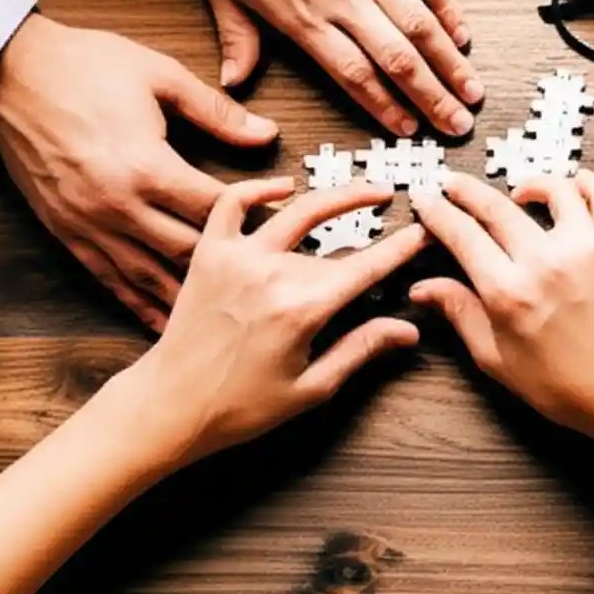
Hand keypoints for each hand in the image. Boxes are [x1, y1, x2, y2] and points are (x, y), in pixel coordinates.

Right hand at [0, 15, 278, 331]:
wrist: (7, 73)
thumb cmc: (82, 66)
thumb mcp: (159, 75)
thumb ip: (216, 112)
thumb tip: (265, 133)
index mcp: (146, 167)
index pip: (217, 207)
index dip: (259, 212)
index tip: (289, 213)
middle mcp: (119, 207)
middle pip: (191, 252)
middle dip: (234, 263)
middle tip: (270, 272)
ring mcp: (90, 226)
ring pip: (153, 278)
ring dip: (193, 299)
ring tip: (231, 316)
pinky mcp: (68, 234)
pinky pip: (112, 282)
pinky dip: (142, 306)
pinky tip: (167, 323)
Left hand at [115, 179, 427, 466]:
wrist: (170, 405)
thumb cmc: (239, 407)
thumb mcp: (312, 387)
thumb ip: (362, 349)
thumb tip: (408, 329)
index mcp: (303, 309)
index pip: (368, 266)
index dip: (401, 248)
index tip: (423, 233)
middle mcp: (272, 274)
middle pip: (336, 244)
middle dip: (372, 232)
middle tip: (398, 219)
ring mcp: (238, 257)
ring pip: (298, 211)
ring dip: (338, 196)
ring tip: (367, 190)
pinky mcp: (209, 253)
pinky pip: (233, 204)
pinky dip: (259, 189)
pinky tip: (285, 186)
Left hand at [192, 0, 481, 136]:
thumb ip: (236, 36)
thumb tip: (235, 81)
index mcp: (303, 18)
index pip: (354, 75)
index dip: (385, 107)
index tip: (409, 131)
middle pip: (397, 59)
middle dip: (431, 98)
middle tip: (458, 124)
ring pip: (419, 24)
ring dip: (449, 62)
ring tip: (471, 91)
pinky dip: (448, 6)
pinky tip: (463, 33)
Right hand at [408, 172, 593, 442]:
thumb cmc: (562, 386)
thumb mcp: (497, 359)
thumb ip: (461, 314)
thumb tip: (422, 288)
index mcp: (509, 293)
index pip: (462, 236)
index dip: (437, 213)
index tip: (423, 199)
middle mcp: (544, 262)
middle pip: (495, 207)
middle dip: (465, 190)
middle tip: (449, 183)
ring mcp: (581, 249)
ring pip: (551, 190)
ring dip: (526, 183)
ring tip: (514, 192)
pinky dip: (586, 183)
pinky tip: (571, 186)